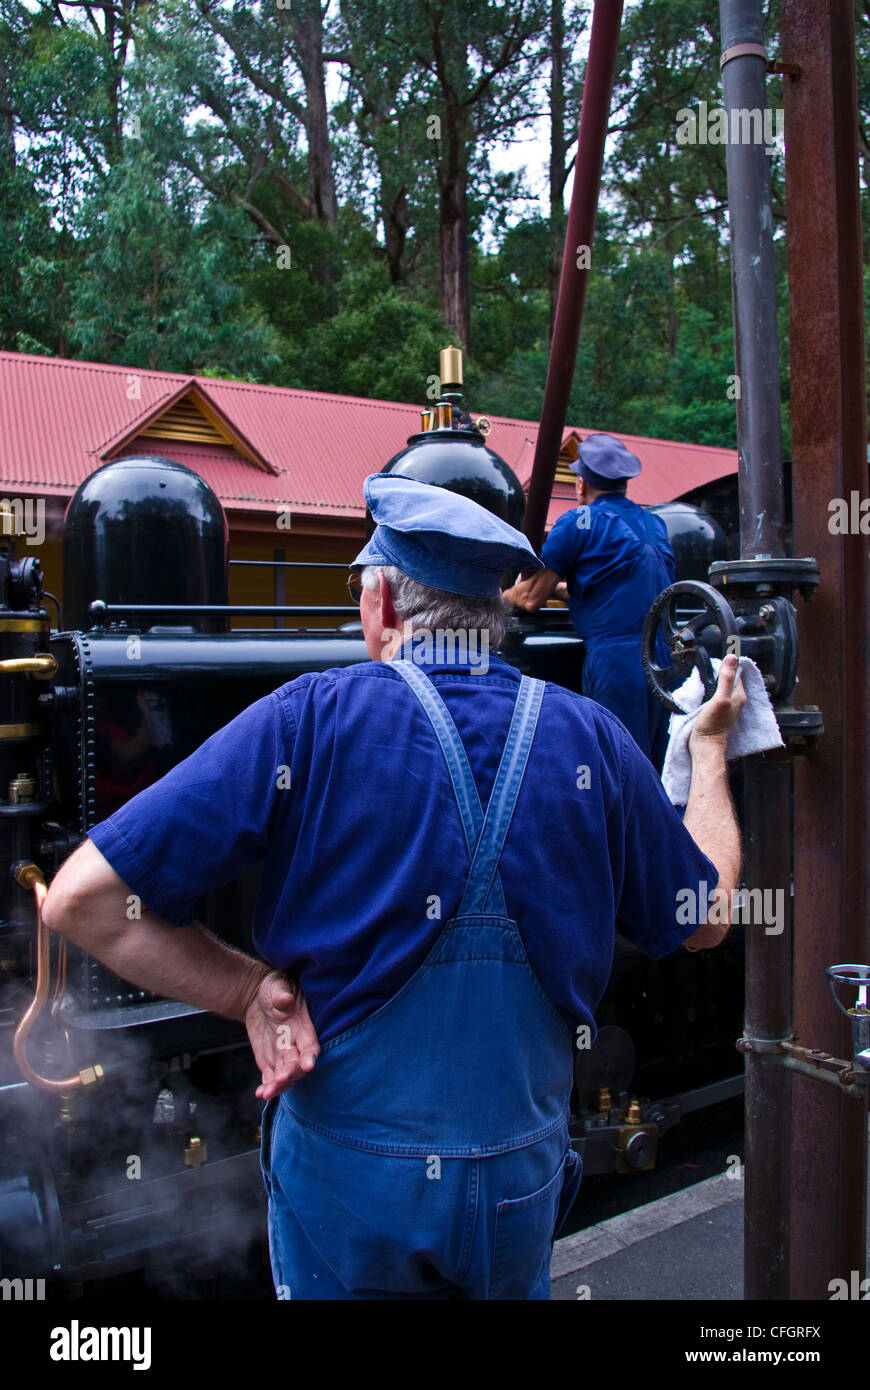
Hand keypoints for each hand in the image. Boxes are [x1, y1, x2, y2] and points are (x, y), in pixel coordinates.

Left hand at [244, 970, 319, 1099]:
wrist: (259, 996)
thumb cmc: (274, 987)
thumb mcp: (277, 986)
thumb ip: (281, 994)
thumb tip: (284, 999)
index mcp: (303, 1026)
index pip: (310, 1044)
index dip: (310, 1055)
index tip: (308, 1065)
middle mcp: (296, 1045)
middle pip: (297, 1065)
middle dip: (291, 1073)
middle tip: (280, 1078)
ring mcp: (283, 1055)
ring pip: (285, 1076)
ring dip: (278, 1086)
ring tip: (266, 1092)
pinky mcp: (270, 1061)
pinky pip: (270, 1078)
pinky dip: (267, 1087)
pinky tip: (260, 1094)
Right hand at [689, 654, 746, 751]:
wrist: (705, 744)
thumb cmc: (713, 726)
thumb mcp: (720, 698)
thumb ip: (726, 679)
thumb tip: (731, 658)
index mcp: (739, 695)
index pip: (736, 672)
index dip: (726, 665)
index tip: (715, 664)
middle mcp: (735, 699)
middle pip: (728, 678)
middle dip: (718, 672)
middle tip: (707, 673)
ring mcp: (726, 705)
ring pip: (721, 686)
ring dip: (712, 682)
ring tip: (704, 682)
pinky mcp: (717, 710)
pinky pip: (715, 694)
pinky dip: (708, 690)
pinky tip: (702, 692)